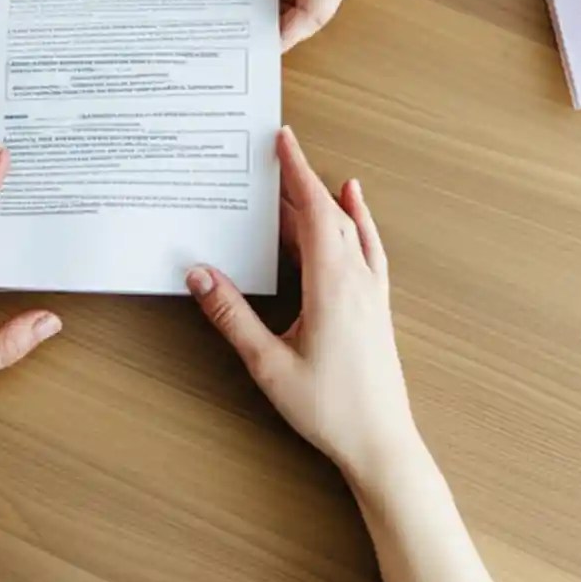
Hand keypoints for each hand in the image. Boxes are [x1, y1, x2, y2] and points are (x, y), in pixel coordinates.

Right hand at [186, 127, 415, 475]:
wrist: (381, 442)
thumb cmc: (327, 408)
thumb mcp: (267, 363)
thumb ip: (232, 315)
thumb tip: (199, 274)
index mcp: (332, 283)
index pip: (312, 210)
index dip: (295, 171)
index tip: (282, 139)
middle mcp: (358, 278)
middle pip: (328, 212)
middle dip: (300, 179)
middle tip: (273, 153)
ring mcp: (373, 291)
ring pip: (349, 228)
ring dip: (324, 198)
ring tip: (298, 176)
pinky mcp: (378, 305)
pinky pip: (369, 247)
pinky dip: (359, 220)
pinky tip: (355, 208)